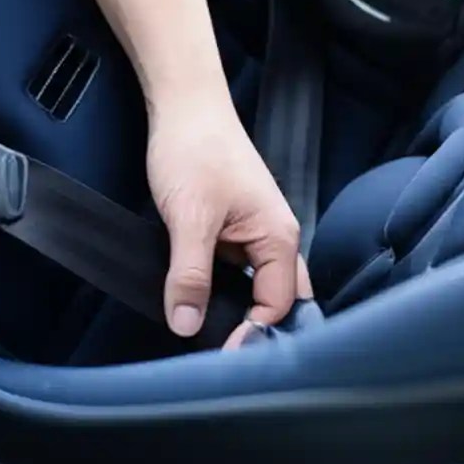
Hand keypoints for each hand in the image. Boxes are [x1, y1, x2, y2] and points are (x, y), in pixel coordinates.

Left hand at [146, 101, 312, 345]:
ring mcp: (256, 232)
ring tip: (209, 331)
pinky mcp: (235, 227)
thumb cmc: (195, 149)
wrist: (184, 107)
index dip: (253, 334)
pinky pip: (238, 269)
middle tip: (223, 355)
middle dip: (258, 329)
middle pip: (279, 300)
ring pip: (257, 286)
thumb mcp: (188, 219)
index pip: (279, 305)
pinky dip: (223, 288)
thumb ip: (190, 275)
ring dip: (238, 308)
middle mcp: (276, 237)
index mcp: (279, 236)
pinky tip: (200, 298)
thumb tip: (187, 323)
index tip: (223, 356)